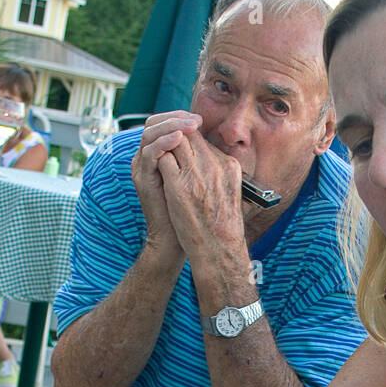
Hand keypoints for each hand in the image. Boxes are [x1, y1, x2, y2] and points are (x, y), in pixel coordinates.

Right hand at [131, 111, 201, 262]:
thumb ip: (195, 158)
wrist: (175, 239)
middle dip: (176, 118)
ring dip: (172, 126)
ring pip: (150, 133)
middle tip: (196, 120)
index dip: (180, 117)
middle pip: (154, 123)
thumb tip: (210, 140)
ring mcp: (142, 167)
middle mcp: (146, 157)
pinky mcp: (142, 178)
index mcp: (158, 155)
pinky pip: (150, 152)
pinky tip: (179, 140)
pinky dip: (164, 143)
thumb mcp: (194, 178)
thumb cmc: (189, 211)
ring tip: (191, 126)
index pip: (164, 123)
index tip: (200, 119)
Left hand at [156, 129, 246, 258]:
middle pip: (188, 136)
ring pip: (174, 142)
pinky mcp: (178, 186)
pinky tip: (155, 170)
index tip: (179, 146)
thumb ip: (219, 173)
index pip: (203, 139)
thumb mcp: (230, 193)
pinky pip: (162, 158)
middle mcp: (214, 166)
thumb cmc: (223, 226)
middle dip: (174, 136)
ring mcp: (196, 175)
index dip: (188, 139)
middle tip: (164, 146)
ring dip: (164, 147)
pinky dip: (157, 159)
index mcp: (229, 166)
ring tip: (159, 159)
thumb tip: (208, 161)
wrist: (217, 250)